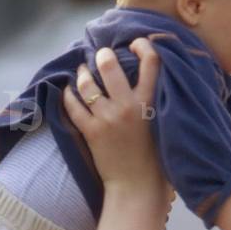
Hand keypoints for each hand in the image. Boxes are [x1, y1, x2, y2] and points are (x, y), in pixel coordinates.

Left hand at [61, 39, 162, 190]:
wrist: (138, 186)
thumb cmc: (156, 159)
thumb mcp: (163, 125)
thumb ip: (154, 102)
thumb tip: (145, 80)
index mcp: (150, 103)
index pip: (151, 62)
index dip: (143, 45)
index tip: (136, 43)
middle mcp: (128, 106)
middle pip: (110, 66)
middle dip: (102, 55)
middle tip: (100, 56)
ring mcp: (107, 118)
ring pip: (87, 84)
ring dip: (82, 74)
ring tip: (83, 73)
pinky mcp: (91, 131)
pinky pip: (73, 105)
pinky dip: (68, 96)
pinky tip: (69, 92)